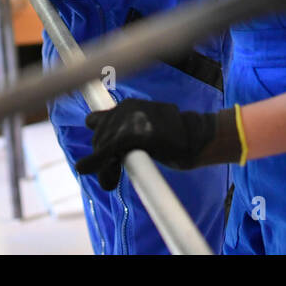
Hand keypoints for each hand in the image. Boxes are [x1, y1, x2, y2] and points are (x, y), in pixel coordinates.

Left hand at [74, 99, 238, 190]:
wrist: (196, 136)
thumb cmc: (173, 135)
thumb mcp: (146, 124)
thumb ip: (124, 127)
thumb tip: (99, 134)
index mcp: (128, 105)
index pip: (97, 121)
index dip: (100, 140)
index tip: (105, 156)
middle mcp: (125, 109)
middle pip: (98, 136)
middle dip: (100, 156)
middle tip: (113, 174)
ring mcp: (128, 120)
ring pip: (100, 145)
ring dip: (103, 165)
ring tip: (112, 180)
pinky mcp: (133, 134)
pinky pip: (106, 151)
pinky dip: (94, 163)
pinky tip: (88, 171)